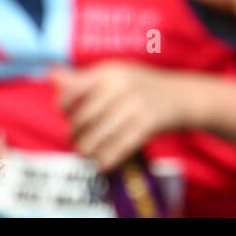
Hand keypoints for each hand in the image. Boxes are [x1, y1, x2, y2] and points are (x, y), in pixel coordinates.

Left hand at [53, 63, 189, 172]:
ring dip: (87, 151)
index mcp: (110, 71)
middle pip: (82, 120)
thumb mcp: (116, 73)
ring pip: (96, 137)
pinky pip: (117, 149)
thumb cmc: (143, 86)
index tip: (66, 115)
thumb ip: (83, 78)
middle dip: (75, 135)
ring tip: (87, 153)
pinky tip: (102, 163)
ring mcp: (135, 106)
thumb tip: (51, 75)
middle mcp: (121, 86)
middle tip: (77, 141)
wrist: (184, 95)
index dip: (63, 108)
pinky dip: (105, 161)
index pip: (71, 92)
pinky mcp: (147, 126)